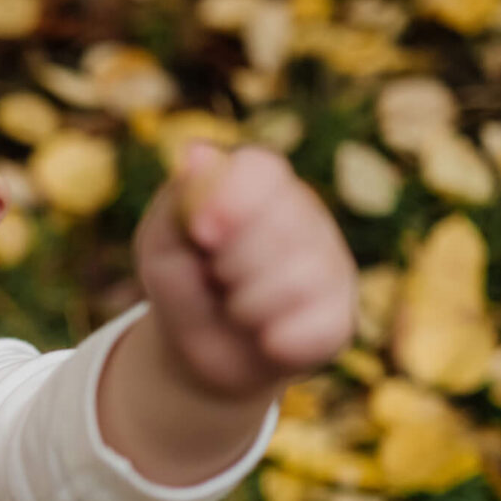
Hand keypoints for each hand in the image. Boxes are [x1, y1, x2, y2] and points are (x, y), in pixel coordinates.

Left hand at [135, 142, 357, 399]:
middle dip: (228, 265)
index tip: (201, 234)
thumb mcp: (162, 241)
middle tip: (215, 277)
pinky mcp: (338, 319)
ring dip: (245, 306)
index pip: (260, 171)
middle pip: (278, 228)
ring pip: (297, 280)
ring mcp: (329, 266)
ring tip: (235, 308)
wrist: (198, 346)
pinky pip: (316, 329)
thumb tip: (196, 153)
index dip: (229, 201)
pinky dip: (276, 341)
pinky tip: (264, 338)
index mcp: (261, 184)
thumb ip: (180, 201)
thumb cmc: (183, 279)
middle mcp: (307, 216)